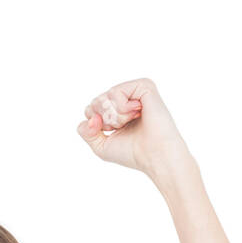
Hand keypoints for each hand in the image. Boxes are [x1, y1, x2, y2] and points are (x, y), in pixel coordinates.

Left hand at [76, 78, 191, 175]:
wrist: (155, 156)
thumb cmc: (133, 153)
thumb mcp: (101, 146)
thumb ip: (86, 132)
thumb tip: (88, 119)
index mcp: (118, 110)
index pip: (92, 108)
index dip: (95, 123)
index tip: (113, 131)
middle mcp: (127, 98)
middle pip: (96, 101)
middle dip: (105, 119)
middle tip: (124, 126)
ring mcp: (136, 91)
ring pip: (106, 96)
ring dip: (114, 116)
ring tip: (132, 120)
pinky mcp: (144, 86)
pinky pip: (117, 92)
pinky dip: (122, 107)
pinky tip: (137, 113)